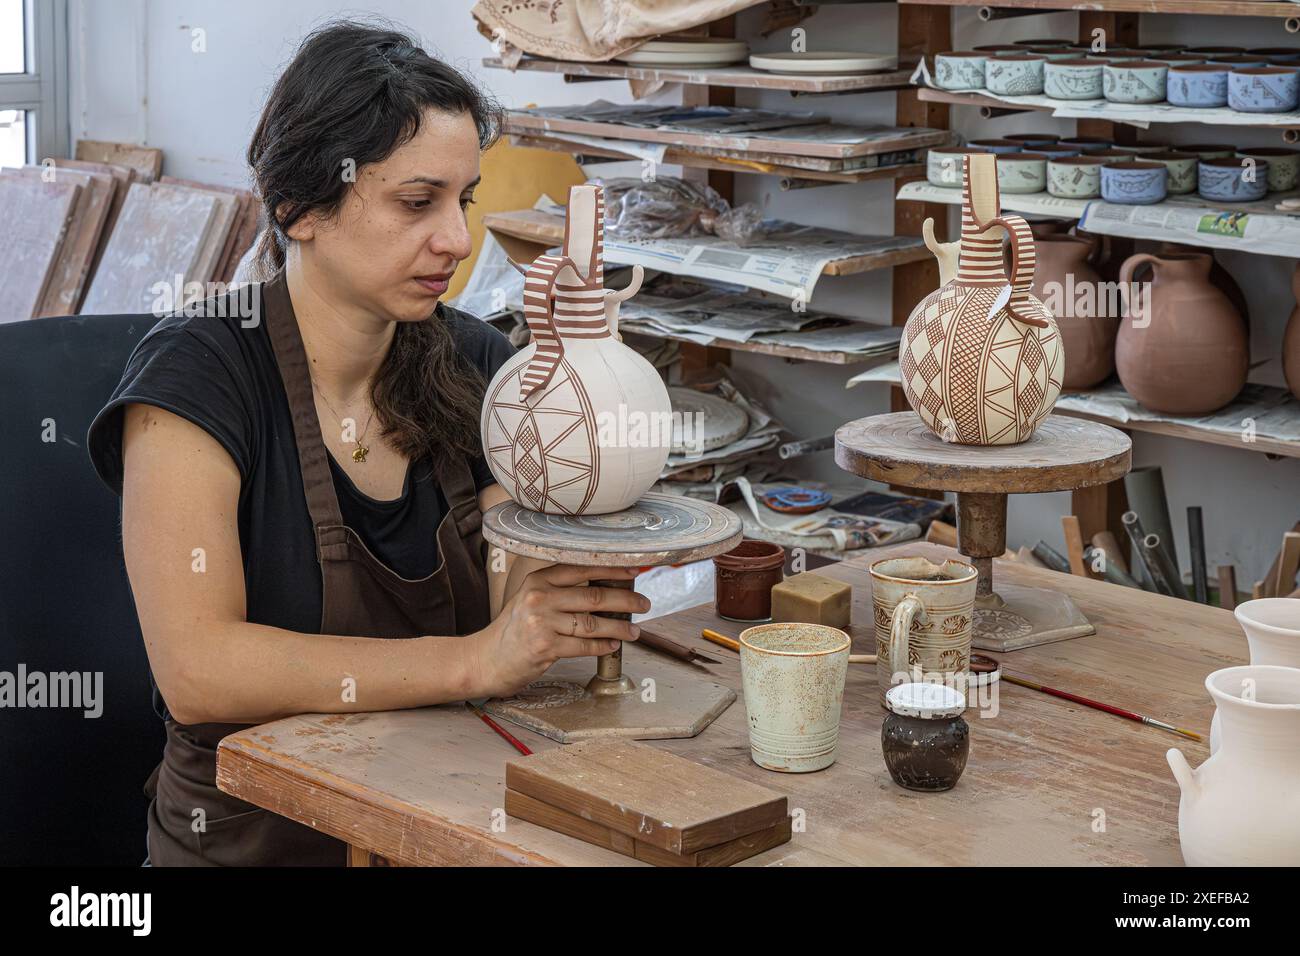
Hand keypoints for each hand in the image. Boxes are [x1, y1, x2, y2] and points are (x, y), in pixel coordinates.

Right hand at [469, 565, 648, 697]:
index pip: (583, 569)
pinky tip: (613, 645)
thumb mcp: (531, 599)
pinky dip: (602, 646)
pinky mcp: (545, 647)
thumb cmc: (514, 629)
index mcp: (539, 579)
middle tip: (645, 603)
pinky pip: (584, 646)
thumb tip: (605, 589)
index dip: (613, 570)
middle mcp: (540, 597)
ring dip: (619, 627)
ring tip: (634, 630)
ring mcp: (542, 622)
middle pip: (594, 596)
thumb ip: (561, 590)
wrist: (487, 658)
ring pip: (592, 623)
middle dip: (625, 600)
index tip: (635, 571)